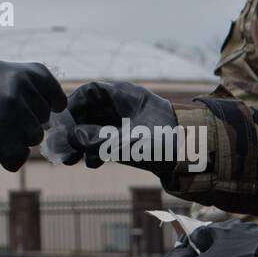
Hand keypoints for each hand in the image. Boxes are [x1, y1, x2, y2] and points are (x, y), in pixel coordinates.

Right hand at [0, 59, 65, 171]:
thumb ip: (22, 82)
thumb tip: (48, 105)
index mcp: (20, 72)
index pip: (53, 93)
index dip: (52, 102)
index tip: (52, 108)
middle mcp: (19, 92)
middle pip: (42, 119)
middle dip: (26, 121)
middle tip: (0, 116)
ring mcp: (10, 117)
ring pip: (32, 138)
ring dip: (16, 138)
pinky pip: (17, 157)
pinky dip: (7, 156)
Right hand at [58, 80, 178, 178]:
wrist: (197, 159)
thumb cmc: (168, 143)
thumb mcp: (131, 142)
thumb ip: (99, 140)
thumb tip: (71, 138)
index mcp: (126, 95)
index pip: (90, 92)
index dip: (71, 106)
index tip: (60, 125)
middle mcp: (123, 104)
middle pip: (89, 110)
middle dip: (73, 130)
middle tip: (60, 149)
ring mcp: (126, 120)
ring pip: (94, 126)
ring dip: (81, 142)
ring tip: (71, 161)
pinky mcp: (130, 137)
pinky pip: (104, 139)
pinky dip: (94, 150)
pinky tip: (92, 164)